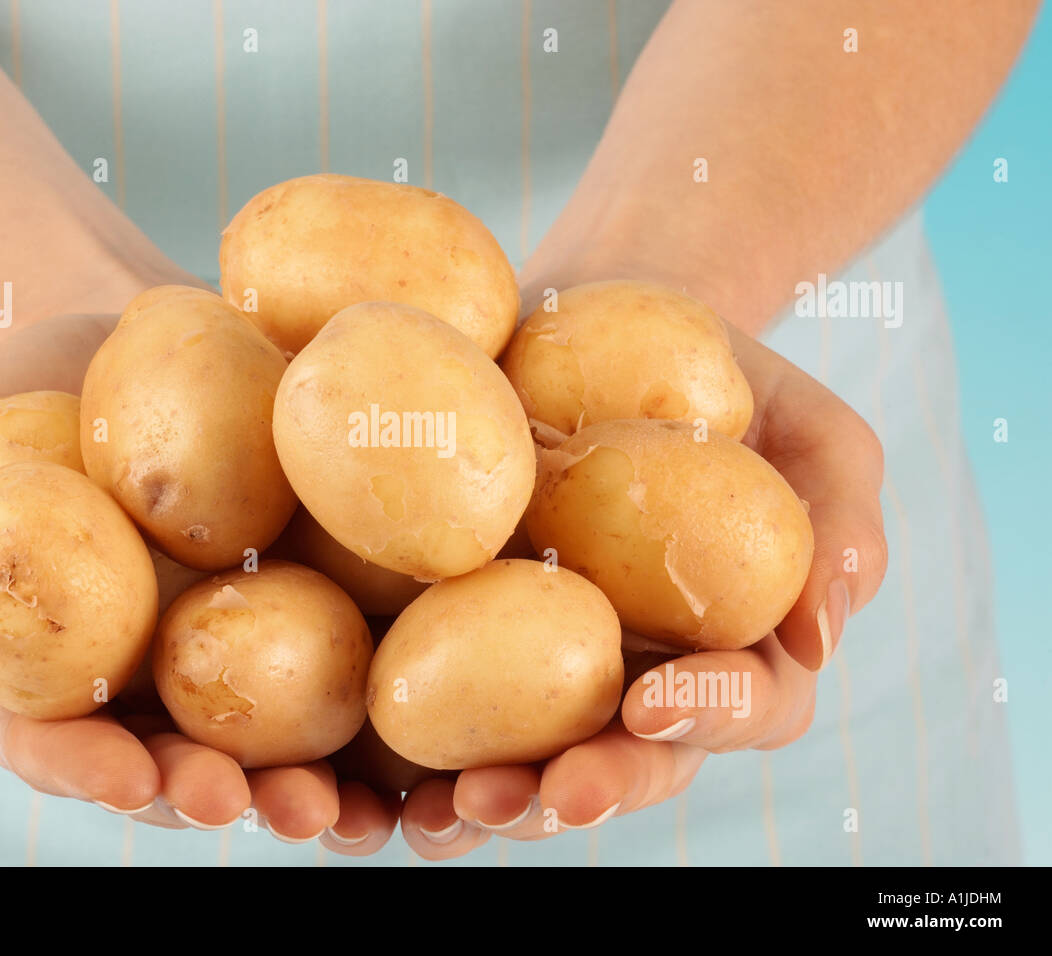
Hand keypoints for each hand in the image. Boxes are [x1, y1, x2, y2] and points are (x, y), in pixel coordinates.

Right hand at [0, 314, 397, 854]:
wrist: (129, 330)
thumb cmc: (13, 396)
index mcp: (57, 665)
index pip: (59, 739)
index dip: (89, 769)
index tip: (129, 774)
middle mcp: (153, 673)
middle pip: (180, 758)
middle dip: (217, 794)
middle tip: (254, 804)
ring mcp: (240, 640)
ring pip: (273, 736)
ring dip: (310, 783)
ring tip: (343, 804)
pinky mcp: (318, 592)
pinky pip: (349, 655)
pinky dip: (378, 705)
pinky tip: (415, 730)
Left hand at [398, 325, 888, 859]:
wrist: (606, 322)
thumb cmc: (727, 385)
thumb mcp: (809, 432)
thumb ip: (838, 519)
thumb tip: (818, 636)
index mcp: (732, 645)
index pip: (744, 706)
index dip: (710, 718)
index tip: (653, 700)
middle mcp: (642, 673)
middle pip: (628, 760)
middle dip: (587, 789)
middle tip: (542, 797)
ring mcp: (551, 663)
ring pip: (533, 757)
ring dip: (497, 797)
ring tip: (453, 807)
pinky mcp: (467, 633)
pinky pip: (445, 706)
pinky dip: (415, 758)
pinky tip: (380, 781)